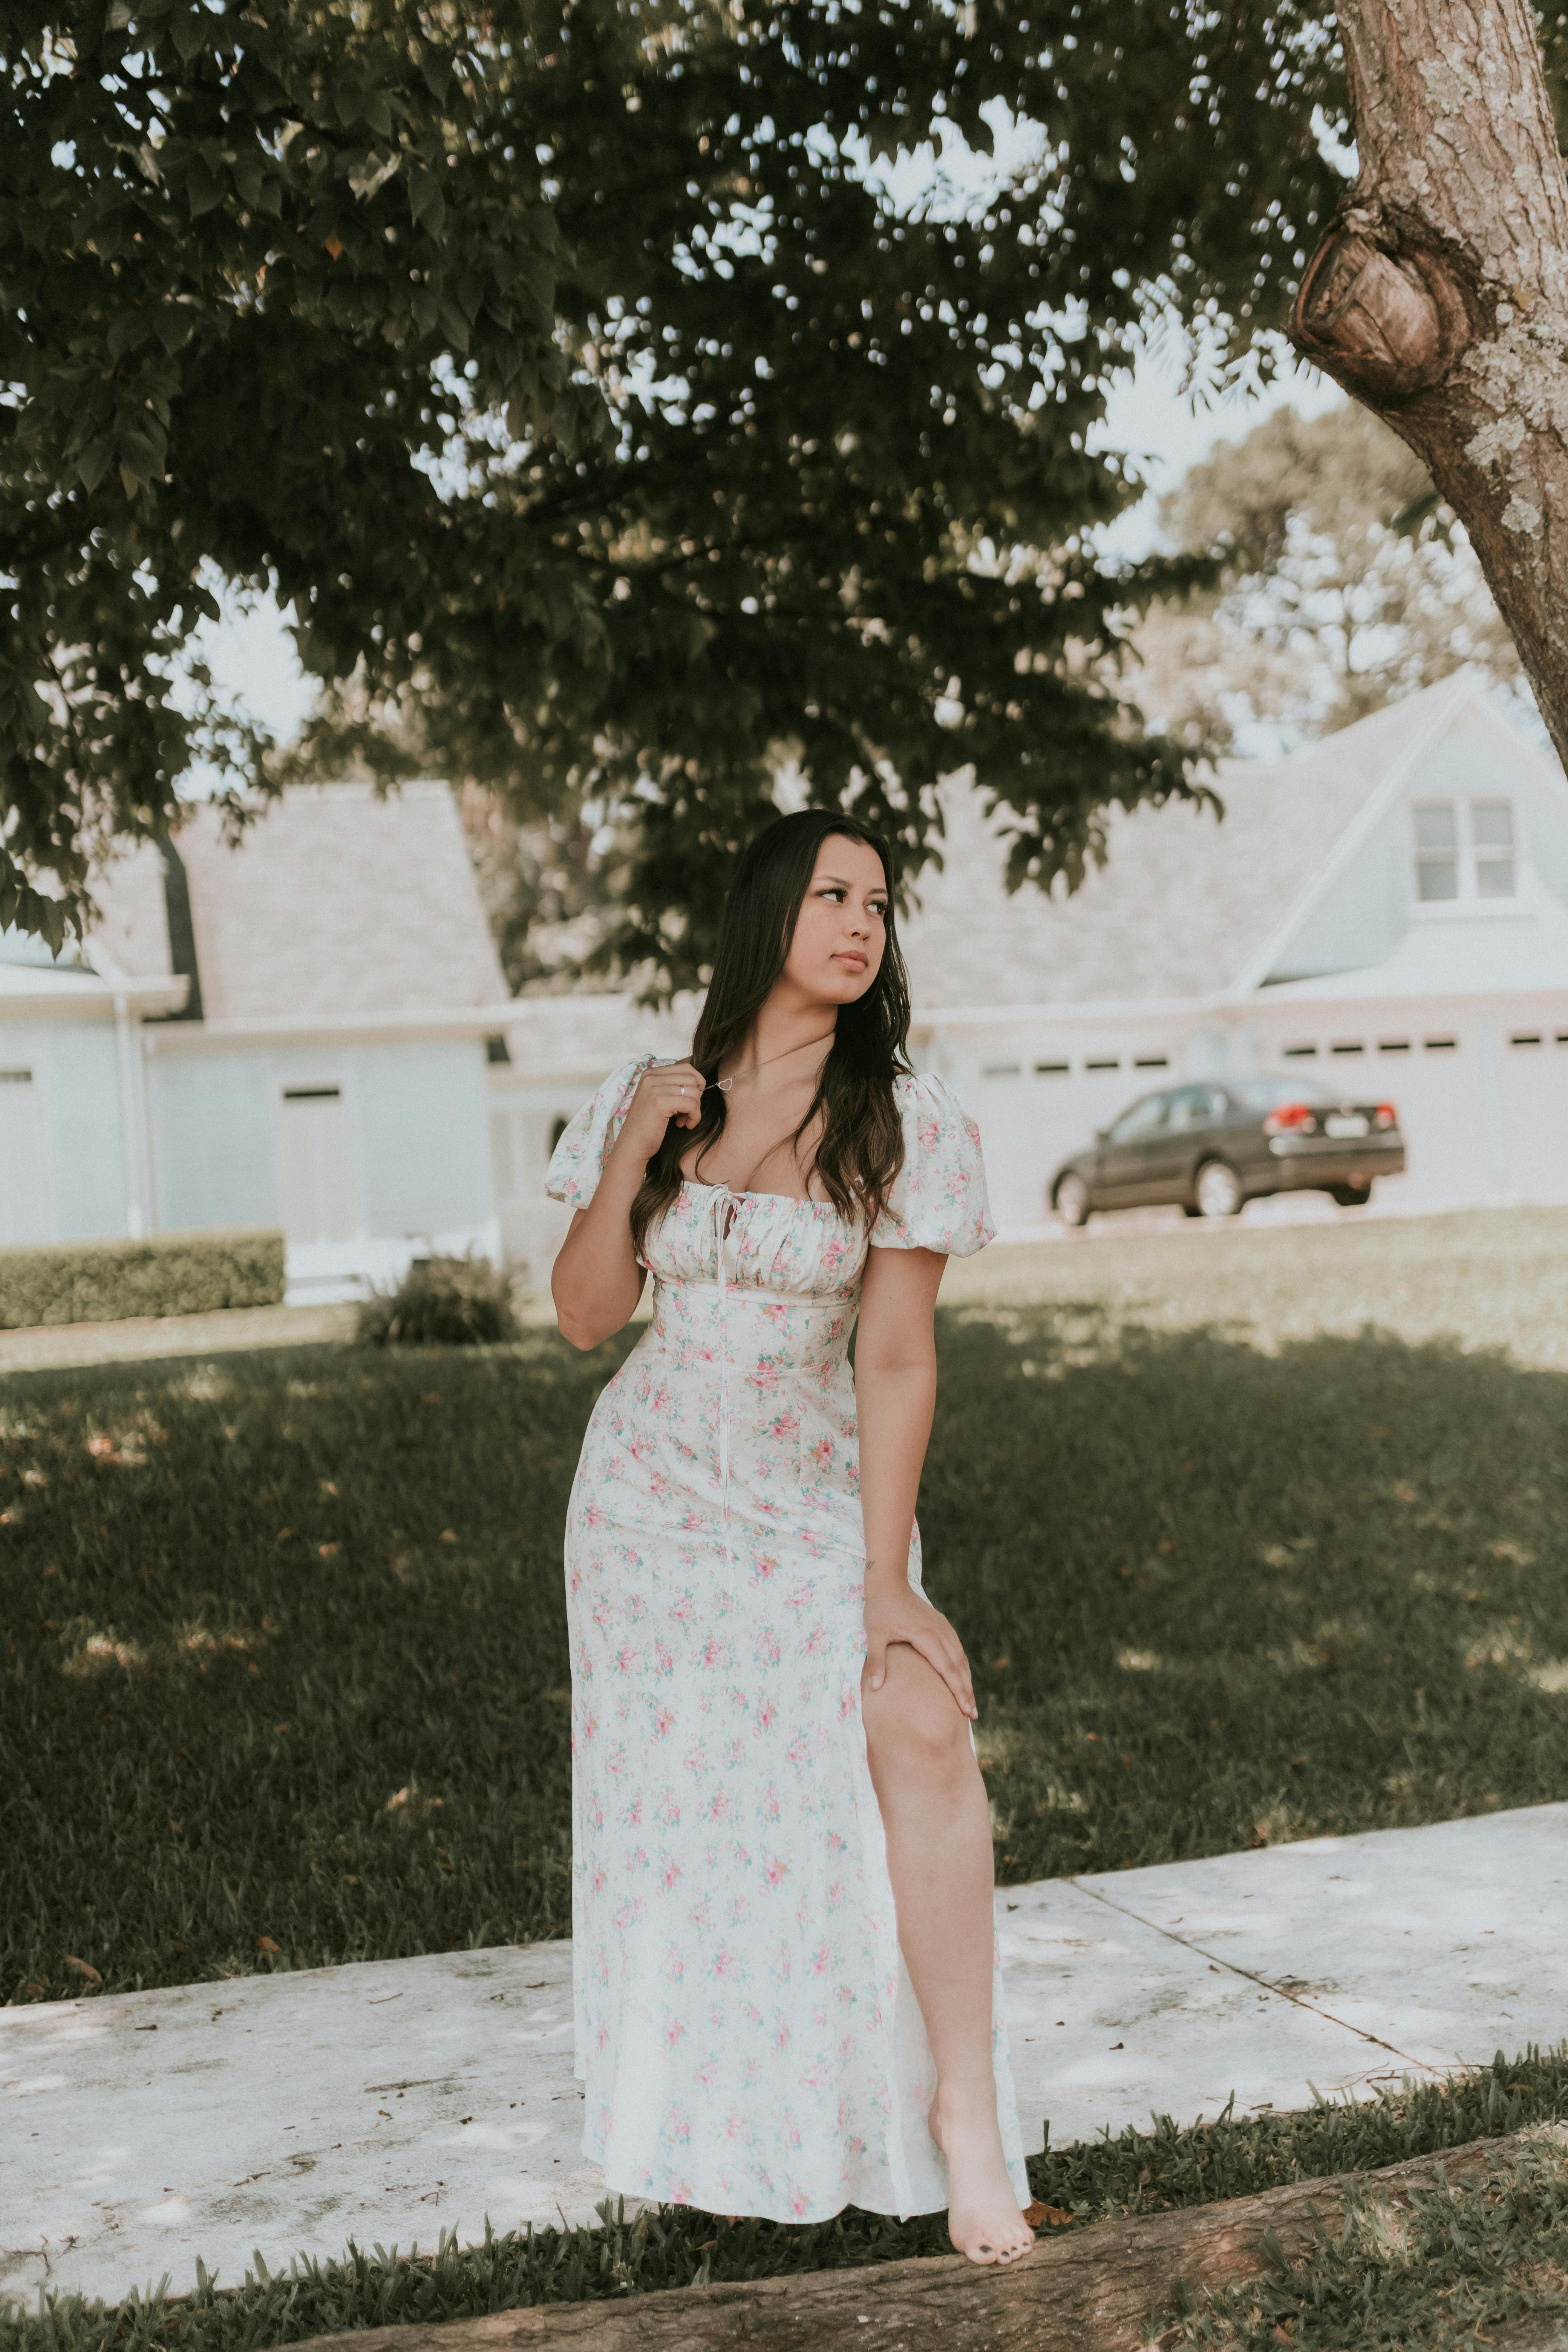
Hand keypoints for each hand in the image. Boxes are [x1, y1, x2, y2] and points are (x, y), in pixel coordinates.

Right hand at [615, 1060, 707, 1158]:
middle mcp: (651, 1077)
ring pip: (693, 1092)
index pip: (686, 1068)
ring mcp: (654, 1089)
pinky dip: (694, 1117)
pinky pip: (691, 1105)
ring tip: (684, 1120)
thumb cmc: (648, 1125)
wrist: (633, 1145)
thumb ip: (672, 1086)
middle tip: (689, 1113)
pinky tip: (685, 1125)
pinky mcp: (660, 1103)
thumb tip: (699, 1081)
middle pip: (692, 1079)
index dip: (696, 1084)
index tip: (692, 1100)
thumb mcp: (658, 1098)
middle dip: (697, 1097)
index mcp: (651, 1073)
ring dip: (695, 1109)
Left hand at [864, 1582, 976, 1720]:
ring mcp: (943, 1628)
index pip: (947, 1670)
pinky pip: (956, 1648)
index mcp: (927, 1637)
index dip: (958, 1691)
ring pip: (960, 1657)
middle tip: (973, 1715)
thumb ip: (877, 1661)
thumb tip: (875, 1688)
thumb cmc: (879, 1609)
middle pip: (958, 1667)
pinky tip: (962, 1677)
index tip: (965, 1710)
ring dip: (966, 1679)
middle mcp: (940, 1633)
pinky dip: (962, 1665)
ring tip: (970, 1701)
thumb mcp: (874, 1635)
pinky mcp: (942, 1624)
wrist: (888, 1582)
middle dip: (966, 1691)